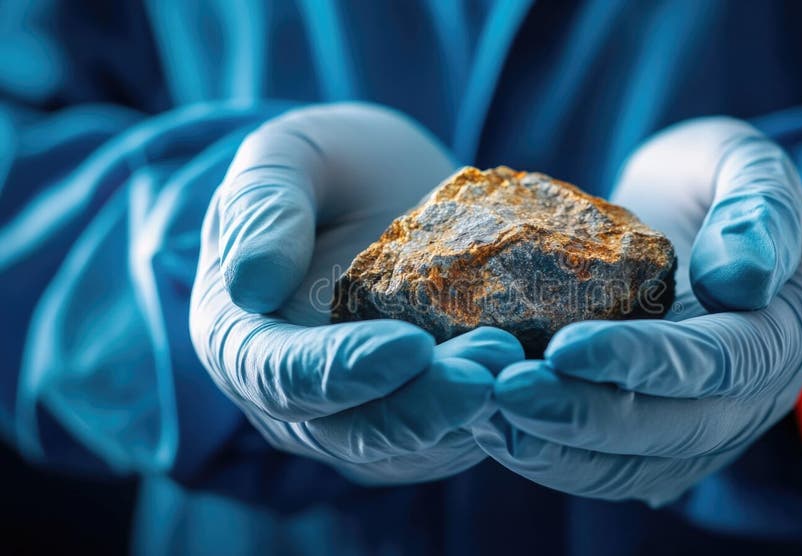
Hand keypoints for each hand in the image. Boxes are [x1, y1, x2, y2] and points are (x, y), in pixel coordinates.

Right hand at [190, 103, 522, 485]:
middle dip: (425, 403)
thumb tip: (250, 285)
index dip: (344, 369)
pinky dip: (495, 418)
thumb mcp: (290, 156)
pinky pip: (452, 437)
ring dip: (467, 414)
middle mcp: (297, 399)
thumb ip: (262, 204)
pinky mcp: (419, 418)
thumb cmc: (331, 170)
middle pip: (353, 429)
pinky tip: (537, 380)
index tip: (411, 346)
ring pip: (410, 444)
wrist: (389, 194)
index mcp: (243, 341)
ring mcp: (360, 416)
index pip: (282, 376)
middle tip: (493, 360)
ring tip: (521, 365)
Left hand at [473, 117, 801, 505]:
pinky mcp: (650, 443)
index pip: (717, 361)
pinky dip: (546, 455)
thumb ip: (759, 205)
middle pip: (669, 430)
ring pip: (630, 465)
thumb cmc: (705, 181)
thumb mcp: (739, 162)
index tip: (564, 347)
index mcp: (780, 334)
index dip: (643, 361)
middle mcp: (746, 400)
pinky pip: (601, 467)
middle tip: (503, 393)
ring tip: (482, 418)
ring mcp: (697, 430)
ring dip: (554, 451)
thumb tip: (741, 280)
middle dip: (583, 418)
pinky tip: (488, 428)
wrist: (674, 224)